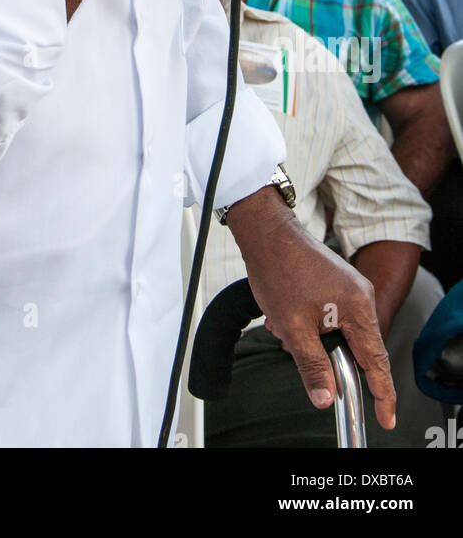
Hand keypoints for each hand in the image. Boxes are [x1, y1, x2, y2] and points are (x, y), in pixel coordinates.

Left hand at [229, 190, 395, 428]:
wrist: (266, 233)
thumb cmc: (279, 272)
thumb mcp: (293, 327)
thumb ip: (314, 366)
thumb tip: (326, 398)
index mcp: (359, 307)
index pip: (376, 362)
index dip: (382, 394)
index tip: (386, 418)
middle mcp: (361, 296)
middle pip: (357, 347)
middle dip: (327, 357)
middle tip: (298, 351)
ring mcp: (350, 288)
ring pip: (339, 332)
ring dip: (313, 339)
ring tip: (283, 327)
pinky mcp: (337, 283)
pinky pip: (332, 316)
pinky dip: (310, 324)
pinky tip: (285, 318)